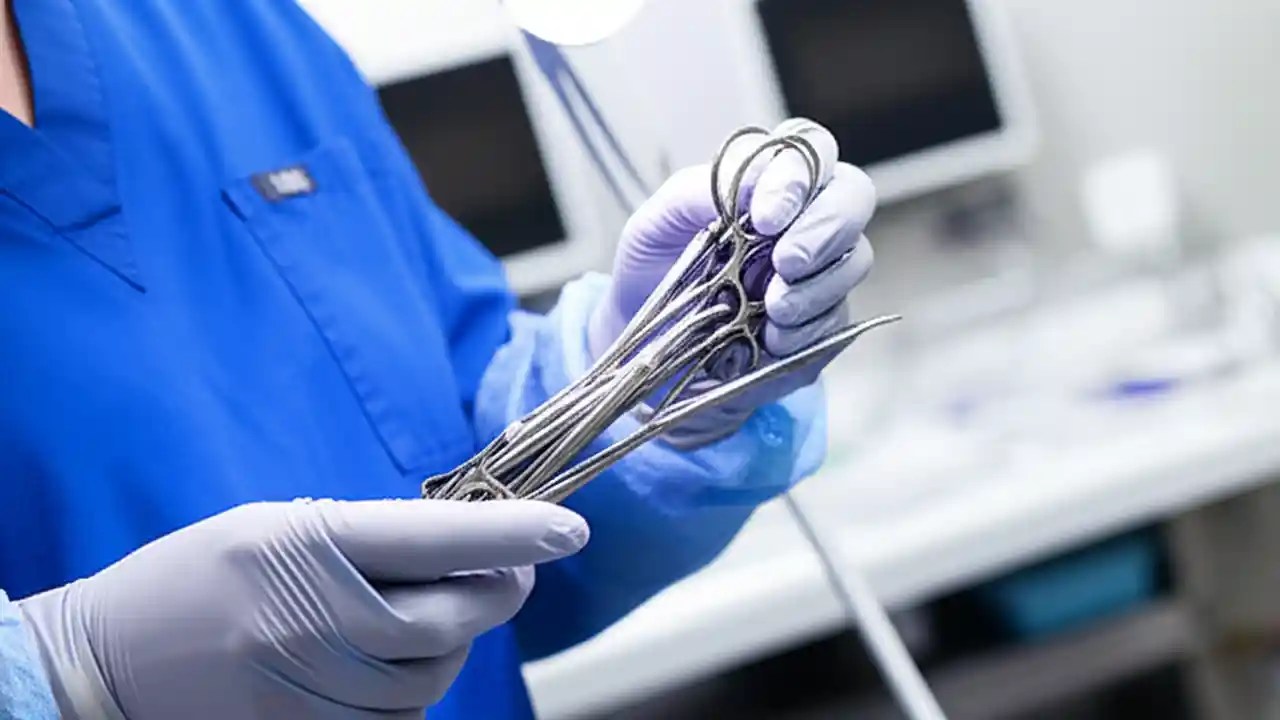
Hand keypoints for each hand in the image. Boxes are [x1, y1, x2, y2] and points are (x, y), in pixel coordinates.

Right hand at [18, 498, 587, 719]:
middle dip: (501, 590)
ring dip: (452, 644)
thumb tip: (469, 547)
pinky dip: (414, 692)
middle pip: (454, 619)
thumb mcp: (278, 526)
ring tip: (424, 614)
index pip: (435, 538)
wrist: (109, 662)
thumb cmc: (200, 576)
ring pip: (434, 677)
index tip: (571, 529)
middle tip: (512, 569)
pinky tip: (386, 662)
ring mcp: (309, 688)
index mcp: (307, 544)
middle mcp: (314, 621)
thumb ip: (369, 537)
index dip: (514, 533)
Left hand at [588, 118, 875, 442]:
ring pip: (856, 260)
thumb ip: (696, 191)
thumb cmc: (656, 269)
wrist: (650, 342)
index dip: (798, 179)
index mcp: (767, 179)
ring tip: (772, 309)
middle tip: (785, 263)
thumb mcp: (656, 223)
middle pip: (854, 195)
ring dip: (816, 287)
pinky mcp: (823, 322)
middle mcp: (804, 216)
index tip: (766, 219)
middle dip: (826, 228)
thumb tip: (751, 182)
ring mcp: (820, 269)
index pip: (809, 149)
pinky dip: (808, 331)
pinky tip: (773, 339)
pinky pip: (839, 321)